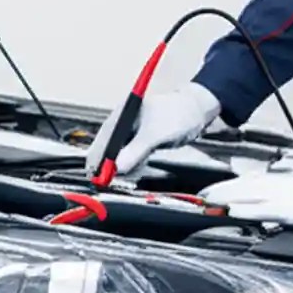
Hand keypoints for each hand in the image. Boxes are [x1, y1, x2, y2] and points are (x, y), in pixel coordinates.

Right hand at [84, 80, 221, 175]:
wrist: (197, 111)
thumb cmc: (178, 114)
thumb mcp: (156, 134)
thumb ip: (137, 150)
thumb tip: (118, 168)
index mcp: (124, 112)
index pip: (104, 137)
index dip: (98, 157)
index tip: (95, 175)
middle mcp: (125, 121)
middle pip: (109, 146)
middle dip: (109, 164)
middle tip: (109, 181)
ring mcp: (133, 131)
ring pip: (120, 153)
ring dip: (122, 166)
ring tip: (132, 172)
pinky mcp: (142, 139)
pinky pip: (131, 155)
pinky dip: (133, 164)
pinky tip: (138, 168)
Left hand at [197, 166, 292, 236]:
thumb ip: (292, 201)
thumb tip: (279, 208)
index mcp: (287, 186)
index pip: (252, 184)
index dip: (231, 186)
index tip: (214, 190)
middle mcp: (284, 189)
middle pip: (246, 187)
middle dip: (222, 190)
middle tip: (201, 195)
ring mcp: (287, 199)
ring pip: (250, 195)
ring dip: (227, 197)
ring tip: (207, 200)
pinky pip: (265, 209)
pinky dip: (247, 208)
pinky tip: (233, 210)